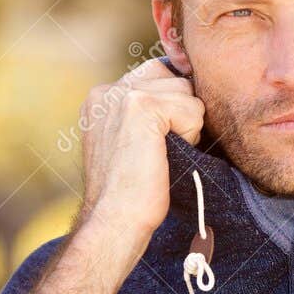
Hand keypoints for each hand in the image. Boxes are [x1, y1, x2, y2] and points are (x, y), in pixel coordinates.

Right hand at [80, 58, 205, 245]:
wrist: (115, 219)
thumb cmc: (129, 192)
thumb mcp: (128, 142)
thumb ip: (143, 113)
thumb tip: (185, 91)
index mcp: (100, 98)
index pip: (155, 74)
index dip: (171, 104)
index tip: (159, 140)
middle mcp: (107, 91)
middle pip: (173, 78)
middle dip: (181, 112)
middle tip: (161, 149)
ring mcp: (121, 95)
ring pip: (186, 92)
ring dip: (187, 125)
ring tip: (162, 153)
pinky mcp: (140, 106)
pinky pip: (192, 109)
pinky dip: (190, 135)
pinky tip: (165, 155)